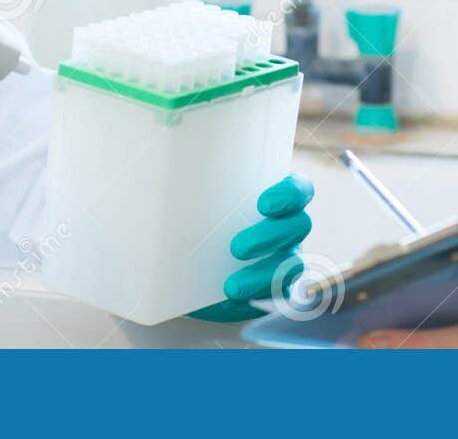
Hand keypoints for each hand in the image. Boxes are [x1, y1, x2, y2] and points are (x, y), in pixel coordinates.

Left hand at [190, 173, 314, 321]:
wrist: (181, 266)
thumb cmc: (189, 223)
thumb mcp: (187, 199)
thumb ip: (184, 184)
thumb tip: (158, 158)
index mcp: (273, 198)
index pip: (298, 189)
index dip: (291, 194)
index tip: (264, 204)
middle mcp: (285, 228)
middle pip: (299, 226)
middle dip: (271, 236)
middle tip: (236, 247)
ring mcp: (284, 259)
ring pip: (293, 264)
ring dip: (263, 274)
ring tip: (232, 285)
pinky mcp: (273, 288)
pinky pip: (278, 293)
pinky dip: (257, 296)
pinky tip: (232, 298)